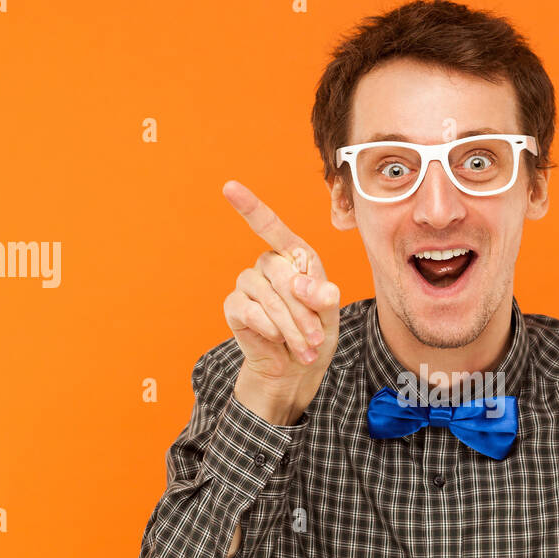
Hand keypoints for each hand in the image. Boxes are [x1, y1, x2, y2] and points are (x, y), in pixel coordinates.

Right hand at [222, 179, 341, 424]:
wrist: (297, 370)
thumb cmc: (315, 335)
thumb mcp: (329, 315)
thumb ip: (322, 295)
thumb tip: (299, 284)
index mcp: (293, 257)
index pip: (270, 227)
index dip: (250, 207)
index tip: (229, 187)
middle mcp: (268, 265)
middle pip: (282, 275)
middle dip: (303, 310)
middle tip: (316, 338)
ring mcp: (248, 285)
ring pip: (267, 296)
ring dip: (290, 325)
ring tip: (304, 347)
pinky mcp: (234, 307)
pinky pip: (249, 311)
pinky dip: (269, 328)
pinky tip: (277, 340)